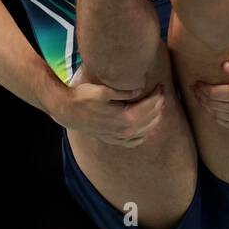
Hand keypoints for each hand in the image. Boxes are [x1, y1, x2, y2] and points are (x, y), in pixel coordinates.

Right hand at [50, 81, 165, 147]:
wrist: (68, 111)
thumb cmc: (83, 98)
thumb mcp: (103, 91)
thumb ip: (123, 91)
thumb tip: (140, 89)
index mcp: (124, 118)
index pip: (149, 108)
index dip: (157, 96)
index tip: (160, 86)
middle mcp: (124, 131)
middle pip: (150, 119)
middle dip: (158, 105)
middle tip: (161, 92)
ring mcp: (119, 137)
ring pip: (145, 131)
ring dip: (155, 119)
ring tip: (157, 106)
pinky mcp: (113, 140)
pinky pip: (134, 142)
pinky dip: (143, 136)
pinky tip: (146, 129)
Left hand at [192, 53, 228, 128]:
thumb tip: (223, 66)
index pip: (212, 94)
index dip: (201, 89)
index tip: (195, 82)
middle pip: (212, 105)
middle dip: (200, 97)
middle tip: (193, 89)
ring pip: (217, 116)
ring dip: (206, 107)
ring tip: (200, 97)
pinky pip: (227, 123)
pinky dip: (217, 117)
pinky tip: (213, 109)